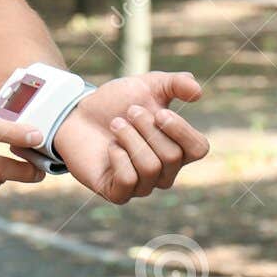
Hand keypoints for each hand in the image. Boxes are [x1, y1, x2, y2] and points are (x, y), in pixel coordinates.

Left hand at [49, 72, 209, 202]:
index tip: (160, 112)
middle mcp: (164, 172)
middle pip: (171, 156)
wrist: (78, 113)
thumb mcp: (148, 85)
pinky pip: (128, 180)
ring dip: (130, 138)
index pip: (198, 149)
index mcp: (178, 148)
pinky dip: (118, 157)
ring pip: (150, 167)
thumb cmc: (117, 103)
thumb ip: (176, 83)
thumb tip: (198, 92)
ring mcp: (142, 185)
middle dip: (147, 128)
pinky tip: (110, 147)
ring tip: (115, 124)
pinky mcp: (117, 193)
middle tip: (129, 111)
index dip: (181, 130)